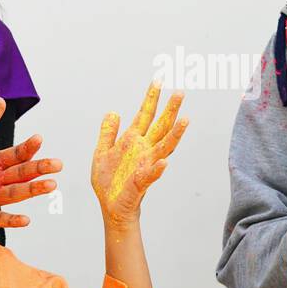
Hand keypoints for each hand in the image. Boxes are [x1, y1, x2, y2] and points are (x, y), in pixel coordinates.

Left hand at [0, 97, 62, 228]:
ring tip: (51, 185)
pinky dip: (11, 220)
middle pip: (23, 173)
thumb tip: (2, 100)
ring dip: (33, 189)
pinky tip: (25, 220)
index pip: (16, 154)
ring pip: (16, 193)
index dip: (28, 147)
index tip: (39, 138)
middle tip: (58, 164)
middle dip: (40, 168)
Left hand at [90, 82, 187, 229]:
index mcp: (133, 141)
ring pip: (164, 147)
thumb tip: (113, 112)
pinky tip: (164, 162)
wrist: (110, 207)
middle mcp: (143, 150)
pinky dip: (157, 169)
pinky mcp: (141, 182)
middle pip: (160, 126)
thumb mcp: (101, 152)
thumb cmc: (108, 182)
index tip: (158, 80)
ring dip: (175, 135)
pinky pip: (151, 174)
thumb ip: (108, 133)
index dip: (151, 98)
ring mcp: (145, 165)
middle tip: (180, 92)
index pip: (145, 115)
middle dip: (170, 110)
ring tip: (185, 120)